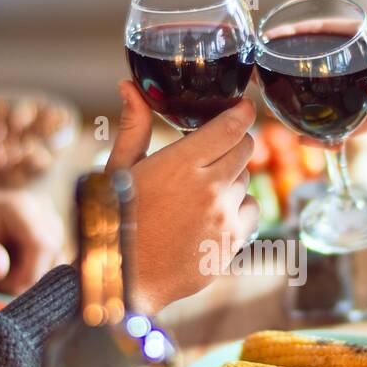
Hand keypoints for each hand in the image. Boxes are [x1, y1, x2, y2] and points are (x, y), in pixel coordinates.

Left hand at [0, 190, 64, 294]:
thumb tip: (0, 269)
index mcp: (19, 208)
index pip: (42, 245)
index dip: (30, 273)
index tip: (6, 288)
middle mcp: (41, 208)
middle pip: (54, 251)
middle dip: (32, 275)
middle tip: (2, 283)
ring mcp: (50, 217)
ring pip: (58, 256)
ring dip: (36, 273)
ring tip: (7, 275)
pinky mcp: (52, 229)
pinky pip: (56, 256)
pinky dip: (39, 269)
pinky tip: (17, 270)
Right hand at [107, 81, 257, 312]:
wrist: (124, 280)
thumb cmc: (115, 221)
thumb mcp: (119, 169)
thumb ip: (133, 126)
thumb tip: (129, 87)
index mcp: (181, 165)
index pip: (231, 127)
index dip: (242, 112)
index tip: (244, 106)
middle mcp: (209, 189)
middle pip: (246, 149)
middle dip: (234, 141)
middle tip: (217, 146)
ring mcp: (224, 218)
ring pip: (247, 181)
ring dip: (233, 177)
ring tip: (204, 187)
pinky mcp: (232, 244)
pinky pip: (252, 213)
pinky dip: (239, 208)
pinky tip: (214, 213)